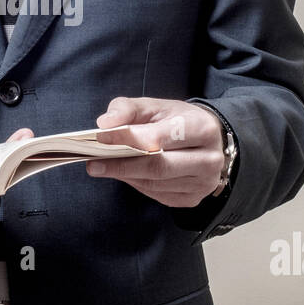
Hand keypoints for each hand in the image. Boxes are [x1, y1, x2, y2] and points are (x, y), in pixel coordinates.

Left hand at [86, 96, 227, 207]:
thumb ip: (129, 109)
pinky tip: (126, 174)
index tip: (100, 139)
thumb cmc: (178, 120)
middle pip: (158, 166)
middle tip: (94, 163)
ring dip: (126, 175)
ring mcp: (203, 183)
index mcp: (202, 129)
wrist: (207, 139)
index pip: (159, 137)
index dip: (127, 139)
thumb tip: (105, 123)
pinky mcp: (192, 198)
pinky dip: (137, 184)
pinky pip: (157, 195)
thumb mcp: (157, 106)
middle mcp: (209, 159)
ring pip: (155, 184)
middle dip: (122, 165)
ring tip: (104, 166)